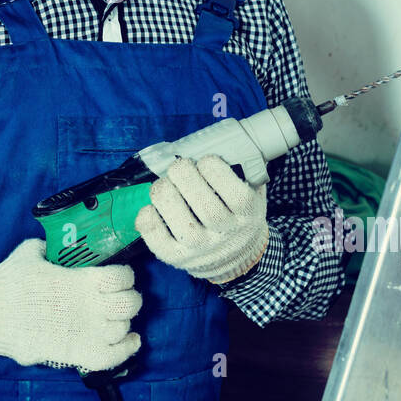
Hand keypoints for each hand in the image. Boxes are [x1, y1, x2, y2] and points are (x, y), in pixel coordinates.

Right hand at [0, 239, 142, 371]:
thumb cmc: (8, 282)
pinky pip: (112, 357)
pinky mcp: (76, 353)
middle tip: (120, 296)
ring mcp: (84, 332)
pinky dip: (127, 350)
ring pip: (123, 328)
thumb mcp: (30, 252)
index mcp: (78, 280)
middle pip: (129, 303)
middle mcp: (87, 306)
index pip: (120, 276)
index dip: (125, 275)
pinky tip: (132, 340)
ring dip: (124, 322)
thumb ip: (49, 246)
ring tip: (116, 317)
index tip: (119, 276)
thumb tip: (55, 243)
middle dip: (130, 298)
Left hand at [136, 155, 268, 283]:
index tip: (204, 160)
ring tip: (163, 184)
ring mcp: (202, 250)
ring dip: (165, 194)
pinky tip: (150, 207)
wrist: (236, 258)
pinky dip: (148, 220)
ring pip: (182, 223)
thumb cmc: (238, 214)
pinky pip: (158, 241)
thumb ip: (244, 170)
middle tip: (178, 167)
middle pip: (206, 207)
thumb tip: (224, 141)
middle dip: (185, 176)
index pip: (236, 195)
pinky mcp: (178, 259)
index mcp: (248, 215)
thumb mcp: (252, 192)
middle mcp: (227, 236)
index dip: (215, 170)